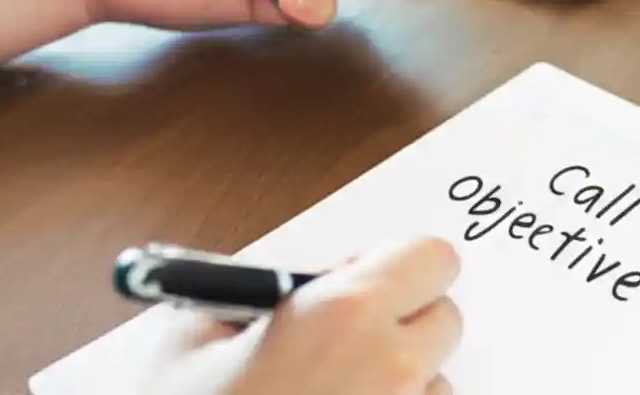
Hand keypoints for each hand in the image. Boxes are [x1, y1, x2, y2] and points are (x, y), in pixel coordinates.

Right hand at [145, 237, 461, 394]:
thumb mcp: (194, 331)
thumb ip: (264, 289)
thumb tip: (303, 283)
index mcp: (344, 312)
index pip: (434, 257)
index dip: (402, 263)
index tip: (369, 276)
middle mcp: (390, 366)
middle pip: (445, 318)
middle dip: (403, 319)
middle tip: (346, 338)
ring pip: (437, 379)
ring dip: (401, 378)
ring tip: (334, 391)